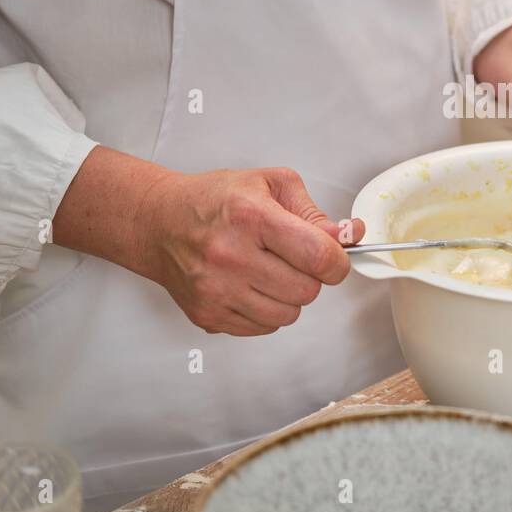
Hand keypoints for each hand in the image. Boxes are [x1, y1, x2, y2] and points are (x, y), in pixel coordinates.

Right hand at [137, 166, 363, 335]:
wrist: (159, 222)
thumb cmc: (215, 200)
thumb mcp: (270, 184)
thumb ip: (314, 213)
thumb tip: (351, 236)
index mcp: (251, 217)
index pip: (319, 256)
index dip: (338, 261)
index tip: (334, 259)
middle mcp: (231, 256)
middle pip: (307, 290)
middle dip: (310, 276)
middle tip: (292, 259)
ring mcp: (217, 290)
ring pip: (288, 315)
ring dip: (288, 296)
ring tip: (268, 270)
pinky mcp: (208, 315)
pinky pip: (264, 327)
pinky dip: (266, 310)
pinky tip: (250, 284)